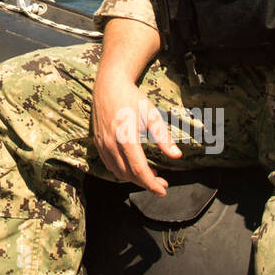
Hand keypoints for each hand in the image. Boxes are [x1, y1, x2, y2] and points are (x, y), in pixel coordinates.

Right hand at [91, 73, 180, 195]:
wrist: (109, 85)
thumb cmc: (132, 98)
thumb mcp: (151, 114)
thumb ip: (163, 137)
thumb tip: (177, 156)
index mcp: (125, 137)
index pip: (139, 169)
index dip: (151, 184)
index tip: (163, 189)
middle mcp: (111, 143)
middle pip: (128, 174)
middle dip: (145, 183)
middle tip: (161, 183)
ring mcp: (102, 144)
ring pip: (117, 172)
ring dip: (133, 178)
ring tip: (149, 176)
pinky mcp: (97, 142)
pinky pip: (109, 164)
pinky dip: (122, 171)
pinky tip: (133, 167)